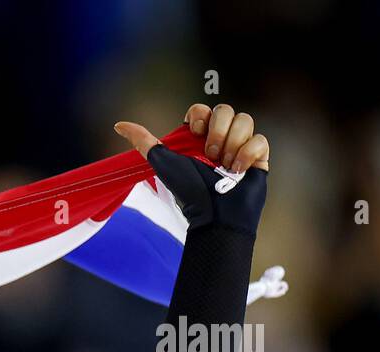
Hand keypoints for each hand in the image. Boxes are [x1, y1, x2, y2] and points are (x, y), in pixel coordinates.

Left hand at [112, 103, 268, 235]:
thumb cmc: (188, 190)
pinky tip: (238, 171)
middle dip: (216, 132)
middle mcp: (219, 138)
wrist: (215, 214)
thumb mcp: (162, 162)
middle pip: (225, 110)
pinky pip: (260, 139)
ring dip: (232, 144)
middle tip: (209, 156)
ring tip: (224, 166)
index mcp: (197, 137)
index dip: (201, 116)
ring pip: (245, 120)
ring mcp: (239, 146)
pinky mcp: (258, 156)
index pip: (203, 109)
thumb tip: (119, 126)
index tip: (194, 133)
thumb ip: (143, 142)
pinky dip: (247, 155)